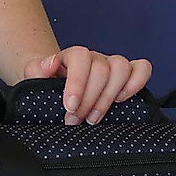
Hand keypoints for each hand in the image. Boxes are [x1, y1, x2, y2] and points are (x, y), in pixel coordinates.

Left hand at [21, 47, 152, 125]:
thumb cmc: (45, 81)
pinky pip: (142, 68)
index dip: (78, 83)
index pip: (81, 58)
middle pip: (102, 69)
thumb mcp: (33, 75)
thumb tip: (51, 64)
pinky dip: (137, 82)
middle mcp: (94, 58)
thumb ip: (36, 69)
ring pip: (121, 68)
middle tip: (76, 120)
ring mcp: (111, 65)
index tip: (70, 107)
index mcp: (72, 55)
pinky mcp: (126, 75)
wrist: (53, 83)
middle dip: (90, 100)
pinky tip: (122, 100)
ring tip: (94, 117)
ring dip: (109, 96)